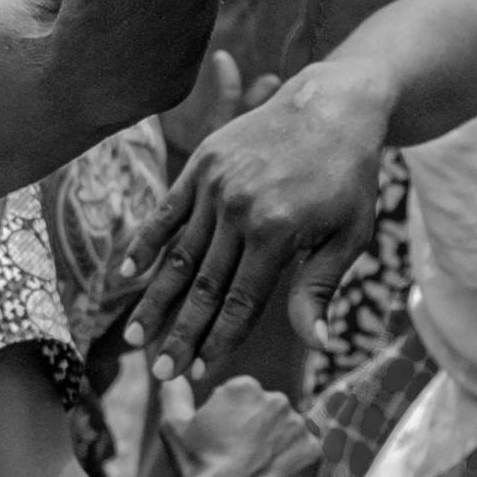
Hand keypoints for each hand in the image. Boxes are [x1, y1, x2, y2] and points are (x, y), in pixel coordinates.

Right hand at [123, 59, 390, 385]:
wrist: (333, 104)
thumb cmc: (349, 177)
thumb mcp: (350, 234)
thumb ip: (320, 287)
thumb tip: (316, 343)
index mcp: (277, 232)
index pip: (240, 300)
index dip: (219, 339)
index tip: (199, 371)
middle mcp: (239, 210)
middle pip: (202, 286)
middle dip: (180, 334)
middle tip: (160, 373)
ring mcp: (215, 185)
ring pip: (178, 255)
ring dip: (155, 299)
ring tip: (134, 337)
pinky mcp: (202, 163)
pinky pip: (167, 211)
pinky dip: (146, 242)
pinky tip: (127, 274)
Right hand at [158, 372, 321, 476]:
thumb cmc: (196, 465)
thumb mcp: (174, 426)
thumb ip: (173, 393)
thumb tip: (172, 377)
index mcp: (244, 387)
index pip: (242, 398)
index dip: (230, 421)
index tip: (222, 441)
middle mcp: (277, 399)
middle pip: (267, 413)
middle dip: (255, 430)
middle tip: (238, 458)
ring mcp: (299, 427)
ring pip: (286, 434)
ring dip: (274, 447)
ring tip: (254, 472)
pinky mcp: (314, 453)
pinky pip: (304, 456)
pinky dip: (292, 466)